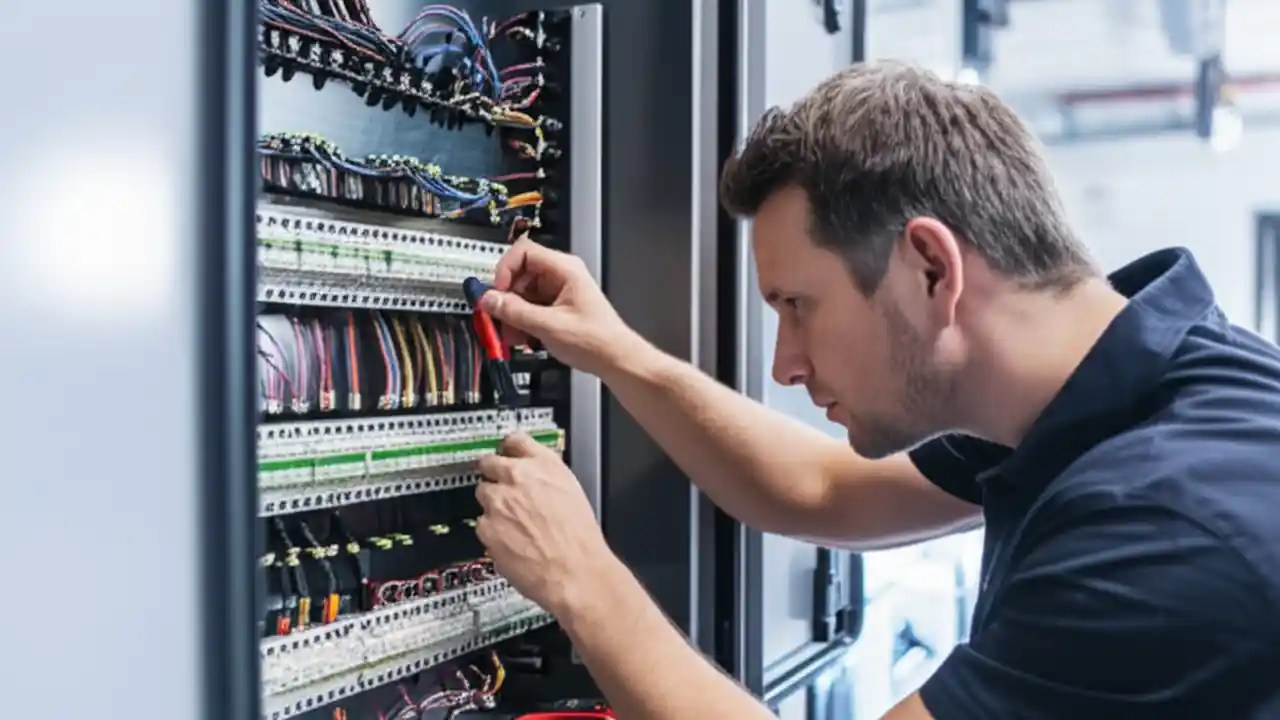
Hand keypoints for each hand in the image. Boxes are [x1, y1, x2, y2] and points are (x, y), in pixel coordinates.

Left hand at [474, 433, 615, 615]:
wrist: (574, 572)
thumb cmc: (579, 539)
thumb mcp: (571, 491)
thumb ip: (546, 476)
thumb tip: (533, 475)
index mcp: (544, 465)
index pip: (514, 440)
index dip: (507, 448)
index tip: (504, 452)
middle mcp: (517, 477)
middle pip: (488, 464)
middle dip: (493, 477)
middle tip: (504, 493)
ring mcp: (498, 502)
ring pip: (483, 495)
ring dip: (493, 507)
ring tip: (515, 526)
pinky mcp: (486, 527)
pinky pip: (482, 524)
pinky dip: (493, 533)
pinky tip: (512, 542)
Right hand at [480, 235, 645, 377]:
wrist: (616, 360)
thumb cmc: (597, 340)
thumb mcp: (549, 326)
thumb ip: (515, 312)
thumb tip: (489, 300)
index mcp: (564, 269)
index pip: (523, 251)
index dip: (505, 270)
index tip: (497, 294)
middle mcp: (560, 275)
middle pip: (519, 274)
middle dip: (506, 299)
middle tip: (498, 319)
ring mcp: (557, 291)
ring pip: (521, 293)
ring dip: (512, 314)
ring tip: (511, 334)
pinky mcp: (555, 307)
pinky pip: (529, 307)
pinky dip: (521, 322)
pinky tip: (522, 338)